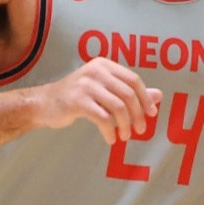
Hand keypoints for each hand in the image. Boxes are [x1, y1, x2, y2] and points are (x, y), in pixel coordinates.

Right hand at [34, 59, 161, 144]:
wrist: (44, 103)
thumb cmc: (77, 97)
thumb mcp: (104, 90)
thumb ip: (130, 92)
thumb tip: (159, 96)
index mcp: (104, 65)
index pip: (133, 80)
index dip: (145, 98)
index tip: (151, 113)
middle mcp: (96, 71)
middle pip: (128, 94)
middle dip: (138, 115)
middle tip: (140, 130)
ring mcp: (86, 85)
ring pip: (118, 107)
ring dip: (125, 125)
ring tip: (125, 136)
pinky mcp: (78, 101)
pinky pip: (103, 118)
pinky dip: (110, 131)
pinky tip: (110, 139)